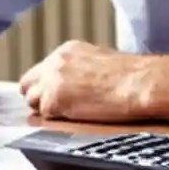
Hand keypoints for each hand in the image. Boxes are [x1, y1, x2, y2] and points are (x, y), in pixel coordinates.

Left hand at [19, 40, 149, 121]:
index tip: (59, 94)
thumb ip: (81, 69)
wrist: (140, 82)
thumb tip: (75, 83)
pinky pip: (44, 116)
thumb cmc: (132, 75)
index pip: (42, 70)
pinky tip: (77, 117)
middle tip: (58, 107)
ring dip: (47, 109)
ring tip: (72, 113)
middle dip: (39, 96)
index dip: (48, 85)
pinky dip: (57, 119)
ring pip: (33, 101)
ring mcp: (51, 81)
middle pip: (28, 84)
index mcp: (68, 50)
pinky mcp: (53, 101)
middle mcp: (55, 61)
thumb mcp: (101, 62)